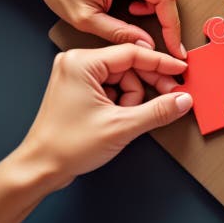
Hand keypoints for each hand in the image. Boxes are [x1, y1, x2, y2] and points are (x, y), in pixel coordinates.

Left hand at [19, 44, 190, 188]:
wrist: (40, 168)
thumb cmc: (67, 145)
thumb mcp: (122, 126)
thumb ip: (158, 110)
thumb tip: (183, 99)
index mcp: (82, 62)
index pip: (132, 54)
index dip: (161, 63)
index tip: (181, 70)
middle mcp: (77, 63)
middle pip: (129, 66)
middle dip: (148, 85)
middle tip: (171, 97)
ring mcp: (77, 76)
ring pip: (123, 79)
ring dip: (133, 98)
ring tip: (129, 119)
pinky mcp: (79, 90)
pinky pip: (112, 88)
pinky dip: (123, 102)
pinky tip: (122, 117)